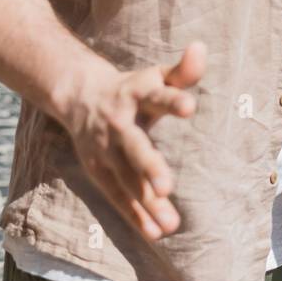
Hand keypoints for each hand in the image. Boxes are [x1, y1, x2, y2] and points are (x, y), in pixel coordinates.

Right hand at [59, 42, 205, 241]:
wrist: (80, 96)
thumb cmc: (134, 87)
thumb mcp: (157, 75)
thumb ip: (183, 70)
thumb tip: (201, 48)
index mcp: (137, 94)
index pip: (158, 97)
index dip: (173, 101)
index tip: (190, 106)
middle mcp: (118, 123)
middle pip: (134, 146)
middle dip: (149, 167)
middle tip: (167, 187)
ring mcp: (105, 150)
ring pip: (126, 178)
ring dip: (146, 202)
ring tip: (170, 224)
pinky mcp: (99, 170)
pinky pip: (118, 195)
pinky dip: (135, 214)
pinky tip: (155, 232)